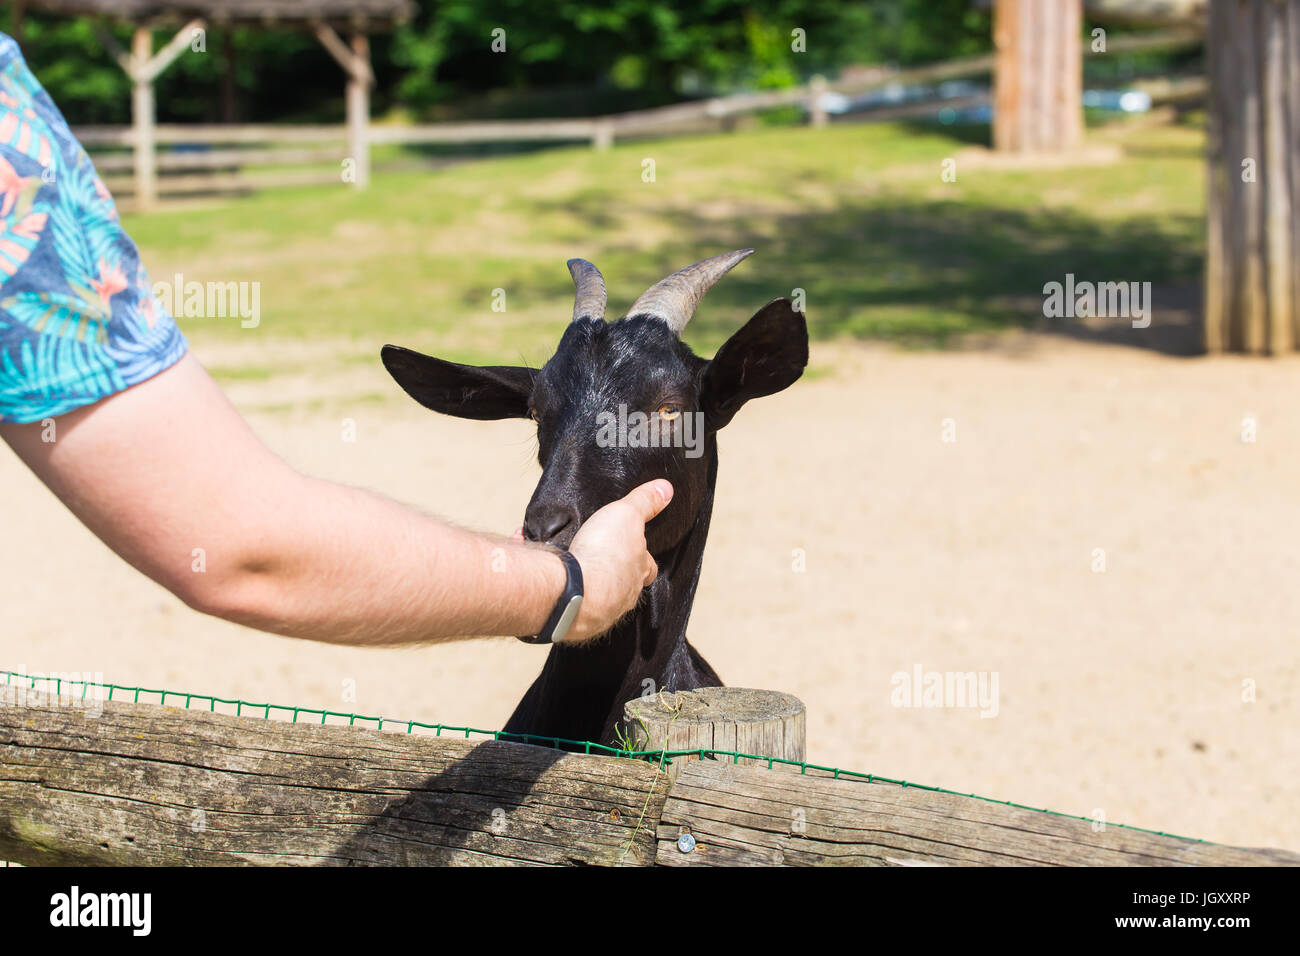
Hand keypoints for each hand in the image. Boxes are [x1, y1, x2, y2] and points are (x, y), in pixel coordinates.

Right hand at [561, 479, 670, 642]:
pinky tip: (554, 582)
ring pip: (600, 600)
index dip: (641, 557)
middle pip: (625, 586)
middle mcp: (624, 596)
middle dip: (614, 575)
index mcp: (638, 571)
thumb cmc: (603, 553)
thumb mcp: (626, 515)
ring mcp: (601, 613)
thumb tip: (667, 489)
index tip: (633, 549)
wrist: (574, 590)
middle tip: (600, 561)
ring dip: (590, 586)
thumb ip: (645, 503)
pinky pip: (573, 607)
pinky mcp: (575, 622)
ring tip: (575, 572)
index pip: (648, 566)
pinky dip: (564, 593)